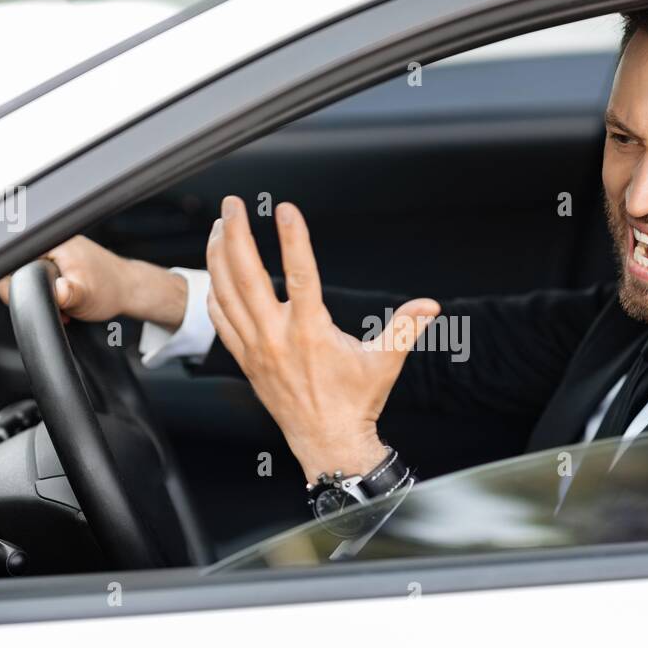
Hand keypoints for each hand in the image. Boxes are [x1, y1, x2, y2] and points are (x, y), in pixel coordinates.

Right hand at [0, 235, 187, 329]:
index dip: (18, 285)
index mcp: (55, 242)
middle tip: (56, 304)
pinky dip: (50, 288)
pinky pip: (42, 272)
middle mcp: (53, 239)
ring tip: (63, 301)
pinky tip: (63, 296)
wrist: (129, 289)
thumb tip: (58, 291)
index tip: (38, 298)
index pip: (14, 261)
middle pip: (19, 267)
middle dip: (32, 291)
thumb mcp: (86, 297)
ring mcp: (57, 246)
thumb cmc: (111, 290)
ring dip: (42, 292)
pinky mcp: (61, 256)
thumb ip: (68, 295)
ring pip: (30, 272)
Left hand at [206, 196, 439, 481]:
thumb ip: (406, 327)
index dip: (293, 240)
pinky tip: (216, 272)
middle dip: (239, 235)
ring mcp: (256, 349)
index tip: (285, 210)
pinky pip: (222, 320)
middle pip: (248, 276)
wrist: (327, 444)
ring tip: (221, 226)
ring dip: (220, 256)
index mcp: (311, 333)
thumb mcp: (385, 362)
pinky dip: (215, 292)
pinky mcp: (246, 360)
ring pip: (228, 293)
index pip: (299, 275)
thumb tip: (431, 306)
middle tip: (234, 204)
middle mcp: (277, 338)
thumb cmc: (355, 403)